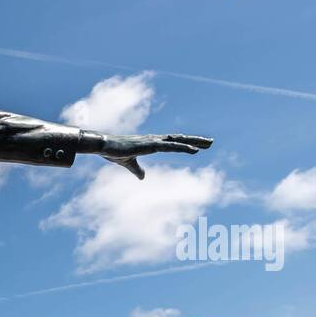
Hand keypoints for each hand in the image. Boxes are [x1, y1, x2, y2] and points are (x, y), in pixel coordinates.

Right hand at [98, 133, 212, 179]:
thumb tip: (143, 178)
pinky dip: (184, 147)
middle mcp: (155, 140)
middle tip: (210, 143)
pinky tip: (195, 150)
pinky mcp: (152, 144)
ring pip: (179, 141)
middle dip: (195, 141)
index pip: (172, 142)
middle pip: (180, 139)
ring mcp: (154, 141)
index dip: (185, 143)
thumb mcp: (129, 164)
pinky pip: (171, 146)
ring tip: (208, 144)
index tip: (197, 146)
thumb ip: (138, 170)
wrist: (105, 146)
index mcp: (151, 143)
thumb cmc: (115, 152)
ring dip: (194, 142)